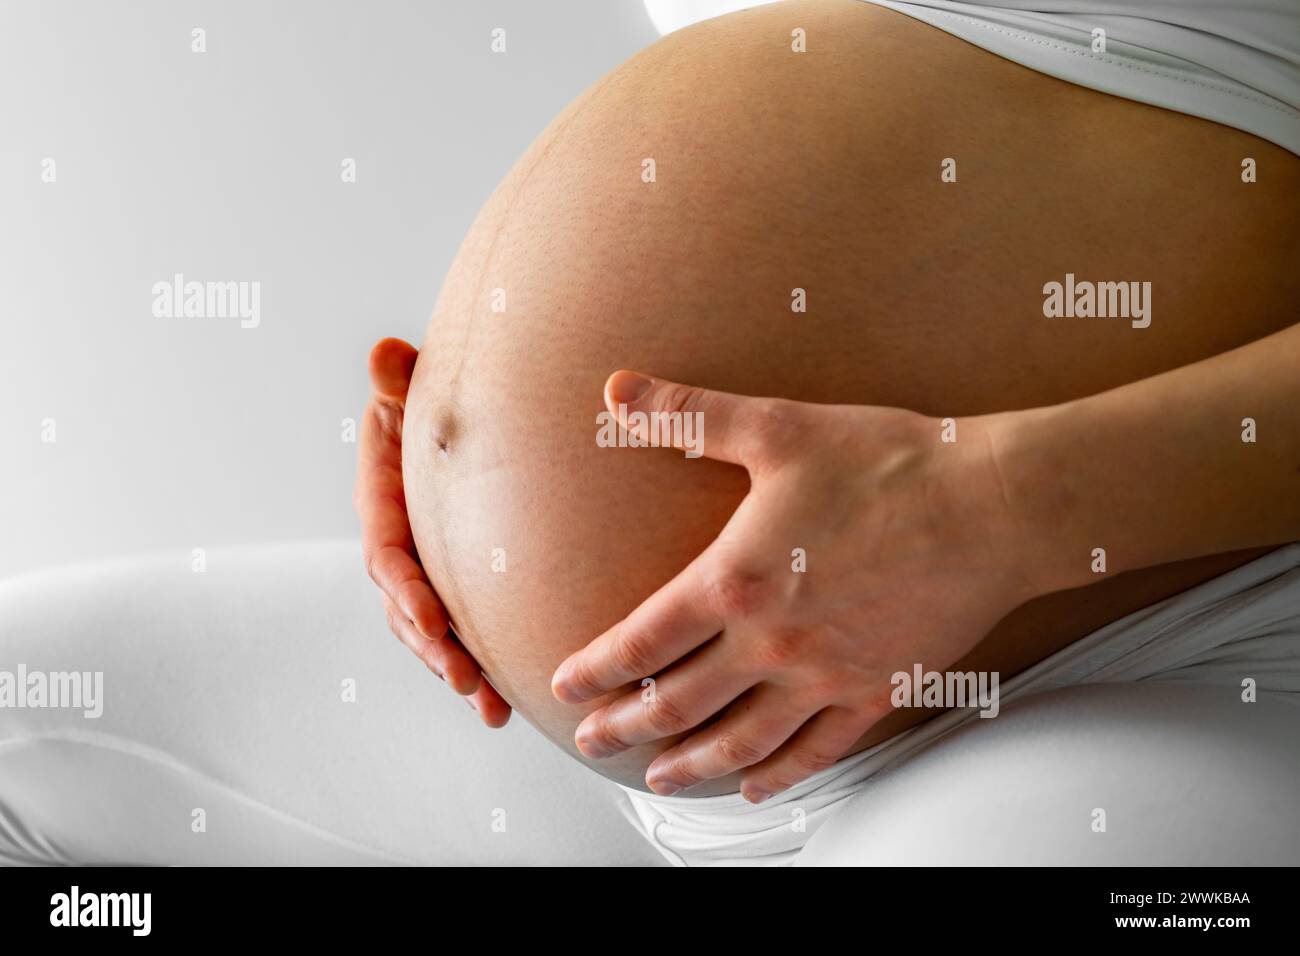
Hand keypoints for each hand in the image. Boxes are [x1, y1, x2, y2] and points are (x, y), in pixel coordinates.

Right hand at [355, 337, 510, 726]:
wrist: (464, 419)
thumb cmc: (435, 399)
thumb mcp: (416, 386)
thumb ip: (400, 377)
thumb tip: (384, 354)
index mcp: (382, 499)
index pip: (386, 552)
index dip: (406, 589)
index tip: (433, 620)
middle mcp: (398, 542)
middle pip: (406, 608)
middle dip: (433, 648)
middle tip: (464, 679)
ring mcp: (426, 569)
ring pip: (433, 633)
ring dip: (458, 671)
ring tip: (490, 710)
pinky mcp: (456, 585)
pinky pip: (462, 634)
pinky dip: (481, 670)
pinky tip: (505, 705)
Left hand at [551, 370, 1037, 799]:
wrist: (991, 505)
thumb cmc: (891, 465)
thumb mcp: (777, 427)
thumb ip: (688, 414)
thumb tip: (618, 388)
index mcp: (736, 582)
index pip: (642, 642)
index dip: (595, 670)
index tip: (567, 687)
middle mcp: (772, 642)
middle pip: (677, 703)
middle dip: (624, 726)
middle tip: (592, 740)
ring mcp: (824, 676)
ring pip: (739, 740)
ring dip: (690, 763)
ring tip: (657, 777)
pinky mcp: (874, 691)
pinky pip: (816, 751)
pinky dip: (778, 774)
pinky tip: (755, 785)